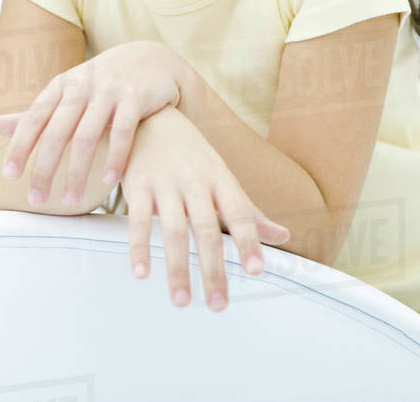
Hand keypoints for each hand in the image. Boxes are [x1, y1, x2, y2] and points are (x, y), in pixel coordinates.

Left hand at [0, 41, 181, 206]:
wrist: (151, 59)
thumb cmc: (100, 84)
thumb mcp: (66, 93)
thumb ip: (34, 113)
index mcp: (60, 87)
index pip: (33, 119)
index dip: (20, 147)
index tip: (9, 176)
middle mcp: (81, 87)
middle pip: (56, 132)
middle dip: (44, 168)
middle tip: (36, 199)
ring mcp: (108, 91)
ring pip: (87, 136)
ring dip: (77, 172)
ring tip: (71, 201)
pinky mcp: (135, 97)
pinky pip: (122, 132)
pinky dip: (114, 158)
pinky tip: (108, 183)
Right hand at [120, 106, 290, 311]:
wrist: (149, 116)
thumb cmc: (190, 153)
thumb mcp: (222, 176)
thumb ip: (248, 210)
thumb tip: (283, 236)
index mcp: (220, 179)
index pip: (239, 213)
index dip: (249, 241)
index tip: (256, 270)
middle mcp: (194, 181)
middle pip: (205, 229)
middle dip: (212, 269)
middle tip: (218, 303)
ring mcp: (164, 183)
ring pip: (172, 230)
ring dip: (176, 267)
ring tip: (181, 300)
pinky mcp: (136, 184)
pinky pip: (136, 220)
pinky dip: (138, 248)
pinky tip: (141, 273)